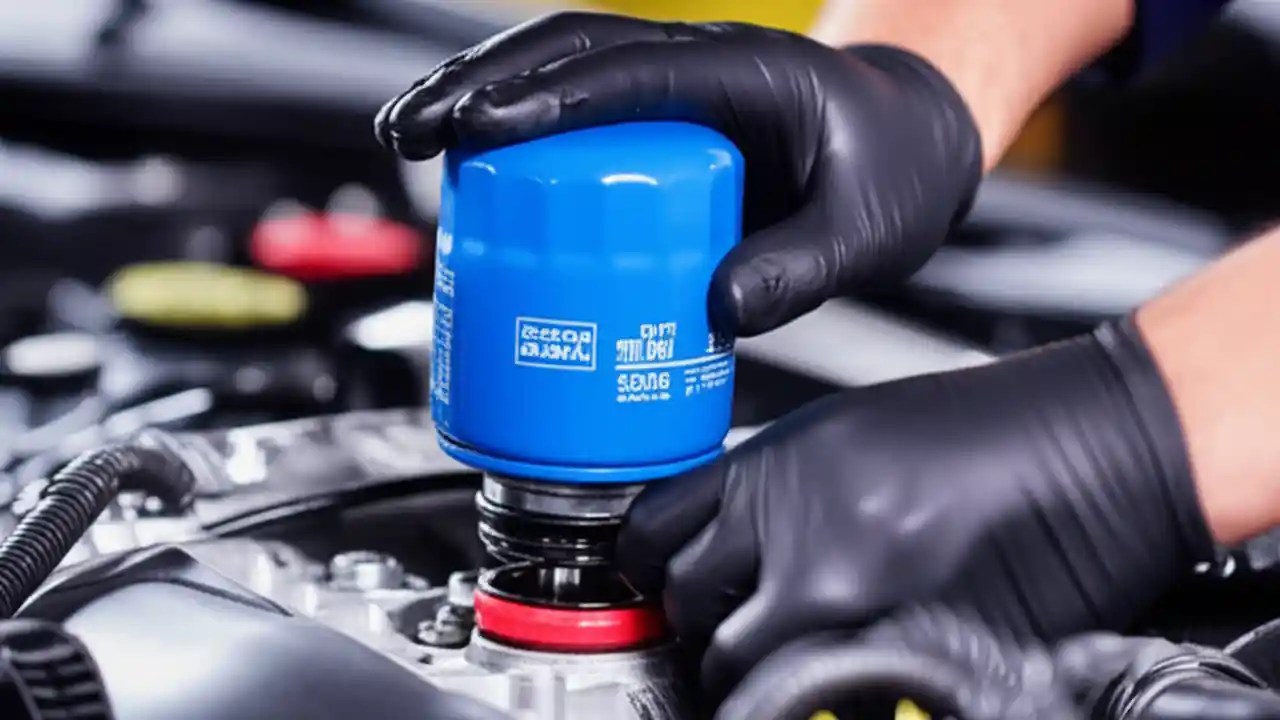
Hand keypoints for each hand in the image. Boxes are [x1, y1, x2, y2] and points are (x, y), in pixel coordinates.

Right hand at [375, 12, 982, 334]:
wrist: (910, 147)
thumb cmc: (894, 173)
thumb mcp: (865, 231)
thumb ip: (799, 270)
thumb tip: (714, 310)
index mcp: (746, 76)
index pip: (632, 71)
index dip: (552, 97)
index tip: (482, 127)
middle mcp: (696, 68)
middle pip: (568, 51)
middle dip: (480, 85)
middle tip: (410, 132)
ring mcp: (671, 91)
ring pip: (559, 70)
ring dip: (480, 95)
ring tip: (410, 138)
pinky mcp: (656, 126)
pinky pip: (575, 117)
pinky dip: (515, 136)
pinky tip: (469, 172)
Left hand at [617, 317, 1214, 699]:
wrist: (1095, 446)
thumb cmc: (987, 431)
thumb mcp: (848, 432)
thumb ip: (774, 490)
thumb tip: (724, 543)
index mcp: (776, 462)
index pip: (651, 528)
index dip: (648, 562)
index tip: (661, 578)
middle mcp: (794, 526)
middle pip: (683, 601)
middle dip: (699, 620)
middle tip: (729, 624)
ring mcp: (842, 593)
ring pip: (734, 662)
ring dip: (747, 665)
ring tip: (787, 654)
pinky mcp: (896, 646)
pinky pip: (809, 692)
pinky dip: (810, 691)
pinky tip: (838, 669)